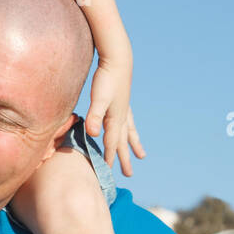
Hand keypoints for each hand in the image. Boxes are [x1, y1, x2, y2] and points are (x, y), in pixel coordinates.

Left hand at [84, 53, 144, 174]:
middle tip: (129, 175)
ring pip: (129, 133)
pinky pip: (128, 121)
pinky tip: (130, 129)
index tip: (106, 174)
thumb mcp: (98, 98)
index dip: (108, 158)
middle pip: (123, 142)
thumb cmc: (106, 78)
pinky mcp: (123, 102)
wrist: (117, 59)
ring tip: (142, 156)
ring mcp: (124, 109)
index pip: (111, 144)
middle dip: (124, 158)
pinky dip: (131, 129)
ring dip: (133, 145)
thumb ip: (94, 116)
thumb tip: (91, 134)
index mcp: (115, 119)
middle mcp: (122, 117)